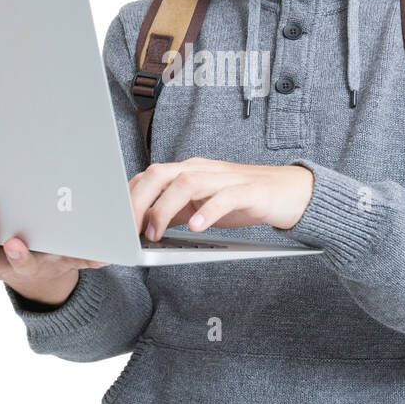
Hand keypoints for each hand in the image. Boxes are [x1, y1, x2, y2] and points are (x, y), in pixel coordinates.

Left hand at [130, 157, 314, 239]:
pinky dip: (207, 211)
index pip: (149, 176)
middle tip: (130, 229)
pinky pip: (224, 197)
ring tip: (156, 233)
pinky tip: (195, 226)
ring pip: (187, 182)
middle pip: (161, 174)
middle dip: (139, 200)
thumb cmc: (241, 200)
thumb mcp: (200, 207)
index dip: (129, 198)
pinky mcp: (248, 190)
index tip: (116, 223)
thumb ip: (174, 213)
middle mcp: (203, 170)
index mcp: (188, 171)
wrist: (288, 192)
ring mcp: (225, 178)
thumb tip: (143, 230)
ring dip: (165, 208)